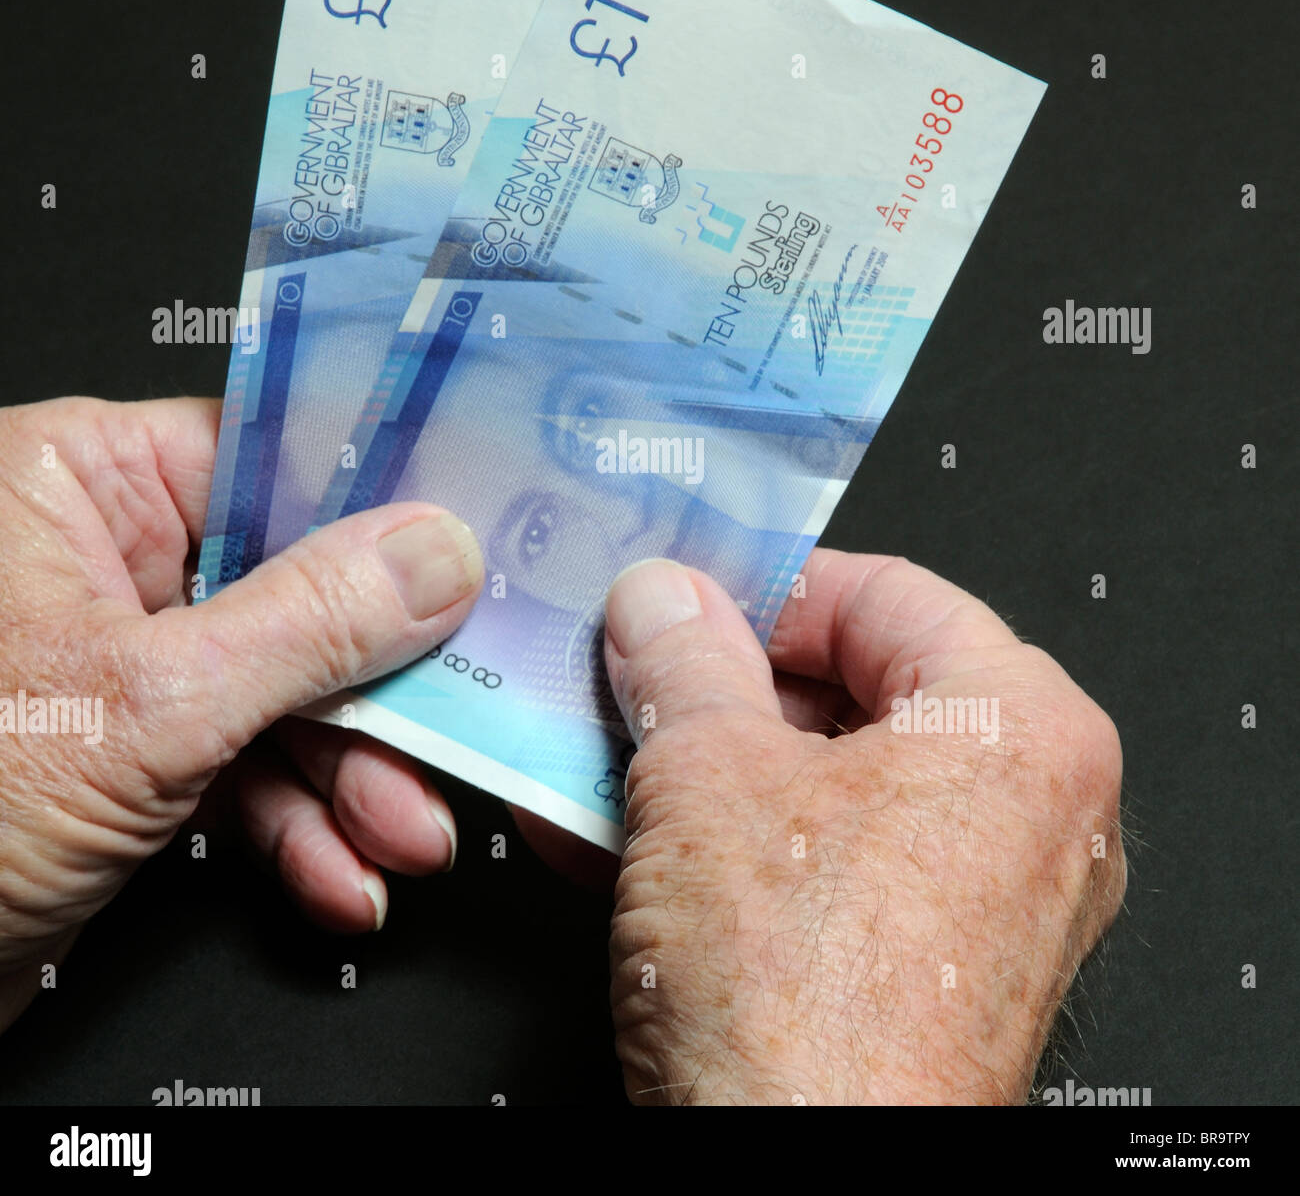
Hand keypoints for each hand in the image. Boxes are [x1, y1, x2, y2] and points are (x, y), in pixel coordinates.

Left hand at [0, 396, 483, 1029]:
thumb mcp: (148, 707)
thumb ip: (306, 624)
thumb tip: (429, 555)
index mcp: (70, 487)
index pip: (268, 459)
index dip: (378, 508)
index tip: (466, 548)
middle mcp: (98, 562)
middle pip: (297, 587)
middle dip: (375, 686)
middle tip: (448, 724)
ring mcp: (120, 661)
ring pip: (284, 689)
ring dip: (353, 773)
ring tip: (401, 830)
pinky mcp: (130, 749)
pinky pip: (247, 761)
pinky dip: (300, 821)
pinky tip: (339, 868)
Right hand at [602, 551, 1124, 1103]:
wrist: (812, 1187)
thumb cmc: (810, 1015)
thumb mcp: (705, 778)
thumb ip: (682, 660)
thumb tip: (664, 605)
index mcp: (1020, 725)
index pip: (884, 593)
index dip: (762, 588)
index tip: (683, 597)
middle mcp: (1031, 809)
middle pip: (853, 690)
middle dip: (717, 689)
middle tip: (635, 679)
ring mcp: (986, 897)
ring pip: (826, 783)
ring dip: (703, 769)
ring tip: (609, 760)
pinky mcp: (931, 967)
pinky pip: (828, 862)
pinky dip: (733, 842)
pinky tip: (631, 843)